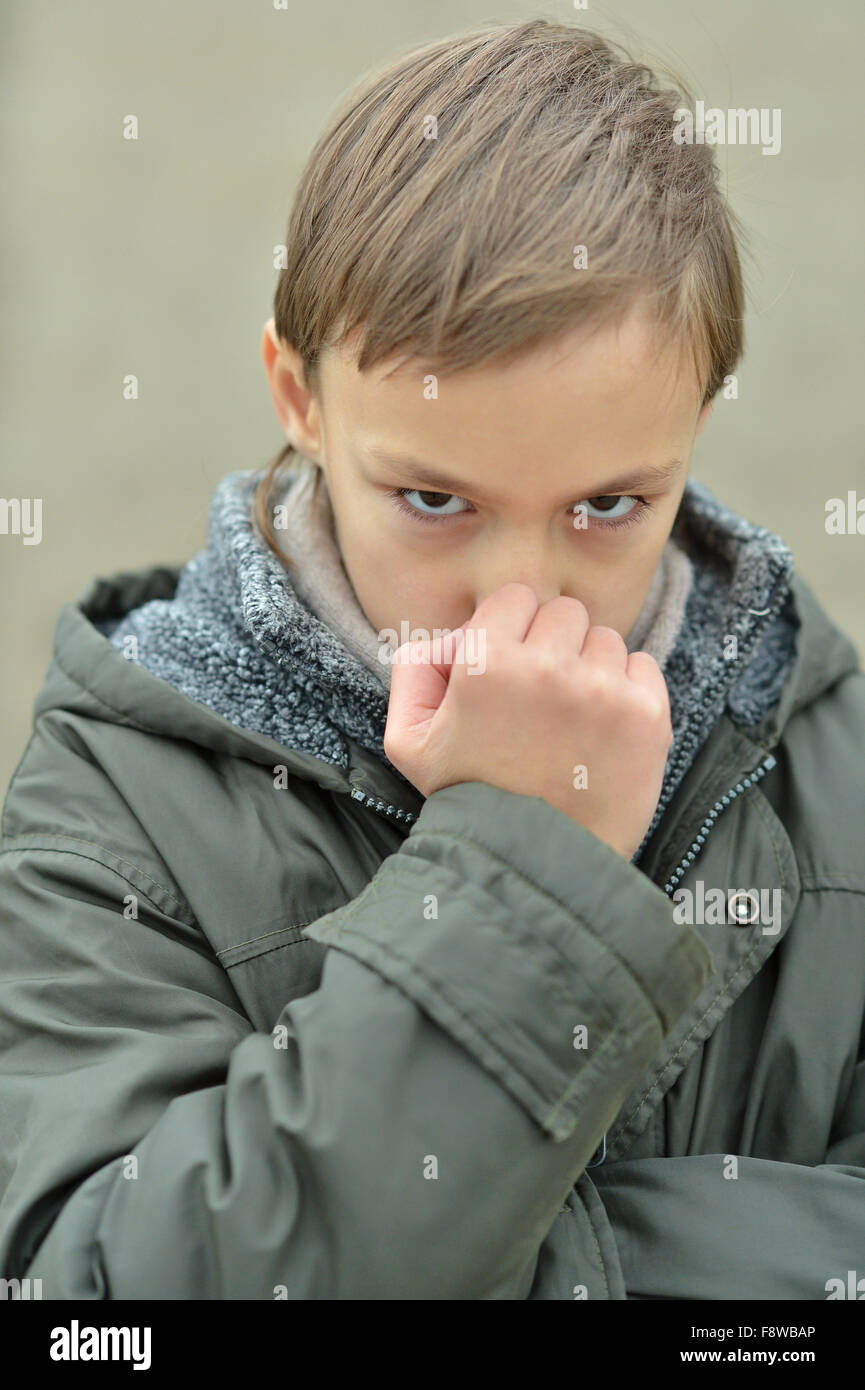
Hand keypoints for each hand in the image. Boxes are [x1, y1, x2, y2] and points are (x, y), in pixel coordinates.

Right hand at [383, 583, 672, 860]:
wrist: (536, 864)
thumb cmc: (470, 799)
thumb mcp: (409, 740)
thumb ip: (414, 668)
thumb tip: (453, 636)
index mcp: (488, 662)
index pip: (514, 597)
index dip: (508, 630)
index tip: (508, 669)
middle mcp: (549, 666)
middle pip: (564, 612)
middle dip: (550, 645)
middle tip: (538, 699)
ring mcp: (604, 690)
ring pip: (604, 639)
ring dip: (588, 668)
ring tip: (569, 722)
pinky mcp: (646, 715)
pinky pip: (642, 665)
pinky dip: (626, 690)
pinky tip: (601, 730)